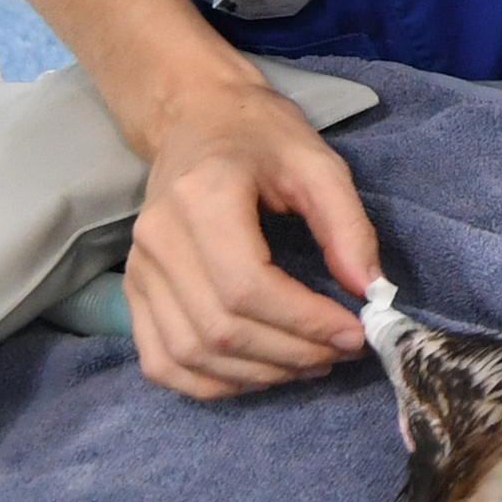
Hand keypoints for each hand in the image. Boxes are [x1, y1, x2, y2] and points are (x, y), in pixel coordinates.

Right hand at [118, 75, 379, 398]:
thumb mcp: (318, 163)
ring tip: (308, 363)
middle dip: (291, 353)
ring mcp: (138, 269)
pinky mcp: (132, 291)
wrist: (195, 119)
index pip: (248, 287)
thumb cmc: (260, 136)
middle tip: (340, 352)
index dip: (305, 322)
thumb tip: (369, 292)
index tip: (354, 332)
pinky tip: (259, 372)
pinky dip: (211, 383)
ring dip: (258, 374)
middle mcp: (158, 238)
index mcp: (202, 197)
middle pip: (220, 329)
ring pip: (191, 354)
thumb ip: (348, 226)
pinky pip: (162, 361)